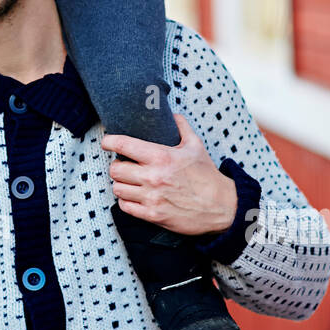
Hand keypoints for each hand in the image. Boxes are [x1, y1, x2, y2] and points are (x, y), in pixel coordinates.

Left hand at [101, 114, 237, 236]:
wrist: (222, 206)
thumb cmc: (207, 176)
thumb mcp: (196, 146)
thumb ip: (181, 127)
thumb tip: (172, 114)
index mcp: (161, 157)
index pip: (124, 144)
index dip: (110, 141)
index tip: (107, 142)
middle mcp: (153, 177)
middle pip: (115, 169)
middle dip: (117, 166)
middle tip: (123, 165)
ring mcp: (152, 197)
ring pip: (117, 188)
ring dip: (121, 184)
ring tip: (129, 181)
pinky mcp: (153, 215)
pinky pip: (125, 207)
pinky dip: (126, 201)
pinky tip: (134, 197)